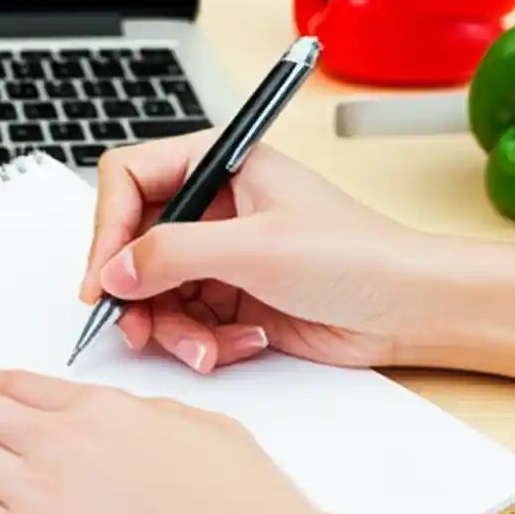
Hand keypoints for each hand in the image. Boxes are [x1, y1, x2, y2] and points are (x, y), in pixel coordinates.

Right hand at [78, 131, 438, 373]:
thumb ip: (173, 253)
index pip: (128, 179)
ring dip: (171, 328)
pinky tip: (239, 344)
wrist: (411, 311)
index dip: (107, 227)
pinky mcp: (226, 297)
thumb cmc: (357, 257)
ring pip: (152, 291)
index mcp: (218, 165)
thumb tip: (113, 271)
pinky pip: (182, 321)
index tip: (103, 276)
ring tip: (203, 348)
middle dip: (135, 292)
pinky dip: (200, 341)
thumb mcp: (255, 247)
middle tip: (133, 326)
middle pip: (131, 243)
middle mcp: (211, 206)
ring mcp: (217, 254)